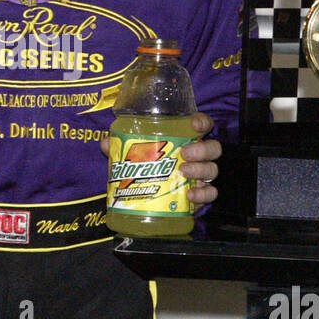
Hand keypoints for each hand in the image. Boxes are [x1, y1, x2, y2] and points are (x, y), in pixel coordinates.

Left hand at [99, 111, 221, 204]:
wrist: (148, 196)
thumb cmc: (145, 166)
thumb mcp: (131, 154)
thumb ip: (120, 146)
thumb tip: (106, 143)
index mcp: (184, 139)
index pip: (202, 124)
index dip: (202, 122)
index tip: (194, 124)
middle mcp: (198, 156)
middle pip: (213, 148)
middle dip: (202, 149)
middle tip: (184, 153)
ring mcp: (201, 175)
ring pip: (212, 169)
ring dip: (201, 169)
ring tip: (184, 172)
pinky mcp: (201, 194)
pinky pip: (211, 193)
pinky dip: (204, 194)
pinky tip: (191, 195)